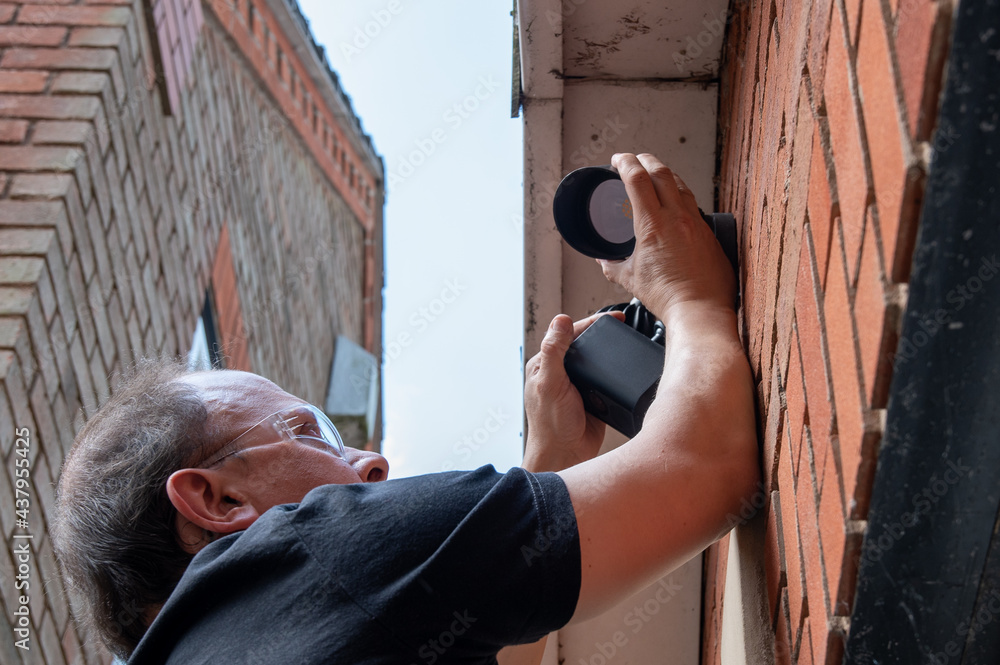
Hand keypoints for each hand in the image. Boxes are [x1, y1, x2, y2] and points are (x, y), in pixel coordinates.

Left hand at [522, 311, 624, 472]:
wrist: (566, 456)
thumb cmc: (550, 425)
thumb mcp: (551, 383)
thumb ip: (554, 351)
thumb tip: (560, 320)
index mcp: (545, 364)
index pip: (567, 334)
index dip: (589, 323)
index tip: (611, 318)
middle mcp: (560, 372)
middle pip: (583, 344)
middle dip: (601, 334)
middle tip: (623, 325)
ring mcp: (577, 384)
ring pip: (595, 360)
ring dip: (609, 352)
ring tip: (626, 340)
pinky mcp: (592, 397)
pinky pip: (605, 378)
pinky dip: (615, 371)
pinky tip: (625, 366)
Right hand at [598, 153, 736, 320]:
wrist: (700, 311)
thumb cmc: (668, 297)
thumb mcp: (631, 280)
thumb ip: (614, 265)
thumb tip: (605, 260)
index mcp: (653, 225)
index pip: (637, 179)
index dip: (624, 162)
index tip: (617, 160)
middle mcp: (677, 217)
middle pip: (661, 171)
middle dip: (644, 159)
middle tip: (634, 160)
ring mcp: (696, 223)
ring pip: (681, 184)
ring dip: (665, 174)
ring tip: (655, 176)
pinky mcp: (709, 233)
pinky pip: (693, 204)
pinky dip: (680, 195)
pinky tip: (676, 204)